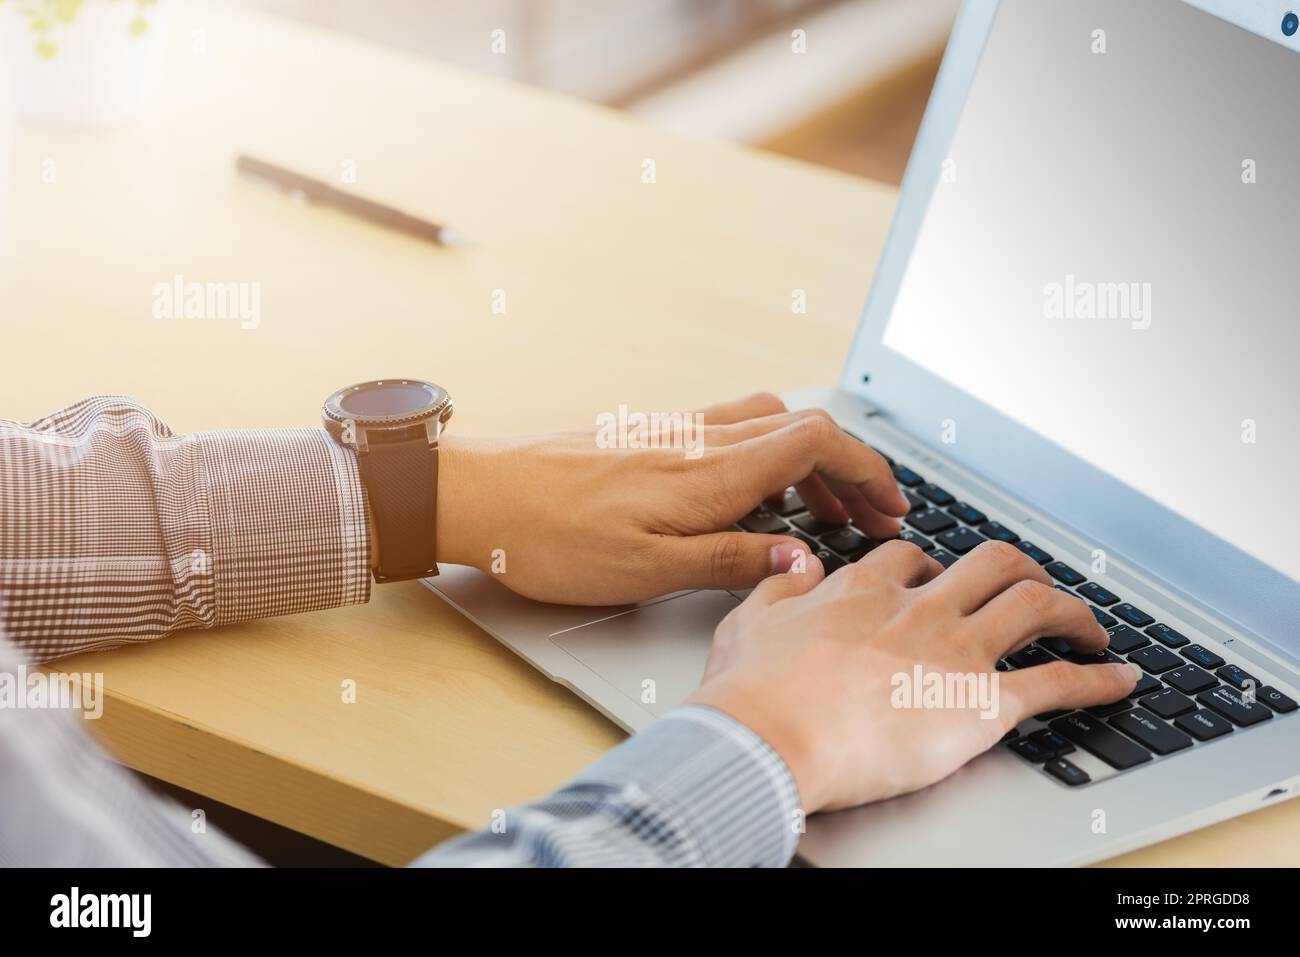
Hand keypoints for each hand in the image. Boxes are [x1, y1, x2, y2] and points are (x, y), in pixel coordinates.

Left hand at [434, 393, 907, 603]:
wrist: (480, 496)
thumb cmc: (551, 538)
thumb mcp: (644, 571)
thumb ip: (729, 561)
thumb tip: (802, 559)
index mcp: (709, 473)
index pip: (816, 443)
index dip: (867, 469)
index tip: (890, 506)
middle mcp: (698, 440)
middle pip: (802, 429)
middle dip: (850, 468)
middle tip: (871, 515)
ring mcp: (672, 432)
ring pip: (767, 423)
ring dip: (809, 458)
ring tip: (821, 508)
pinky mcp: (649, 436)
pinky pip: (730, 427)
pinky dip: (766, 452)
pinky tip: (752, 491)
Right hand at [689, 539, 1140, 811]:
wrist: (771, 734)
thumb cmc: (755, 690)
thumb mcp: (749, 619)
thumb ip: (779, 585)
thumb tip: (797, 561)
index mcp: (863, 591)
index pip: (911, 562)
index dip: (931, 569)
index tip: (938, 581)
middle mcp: (919, 609)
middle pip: (990, 564)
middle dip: (1019, 570)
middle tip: (1031, 585)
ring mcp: (956, 651)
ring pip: (1035, 604)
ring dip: (1072, 611)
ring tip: (1089, 626)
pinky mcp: (984, 703)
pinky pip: (1059, 681)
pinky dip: (1100, 679)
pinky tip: (1122, 679)